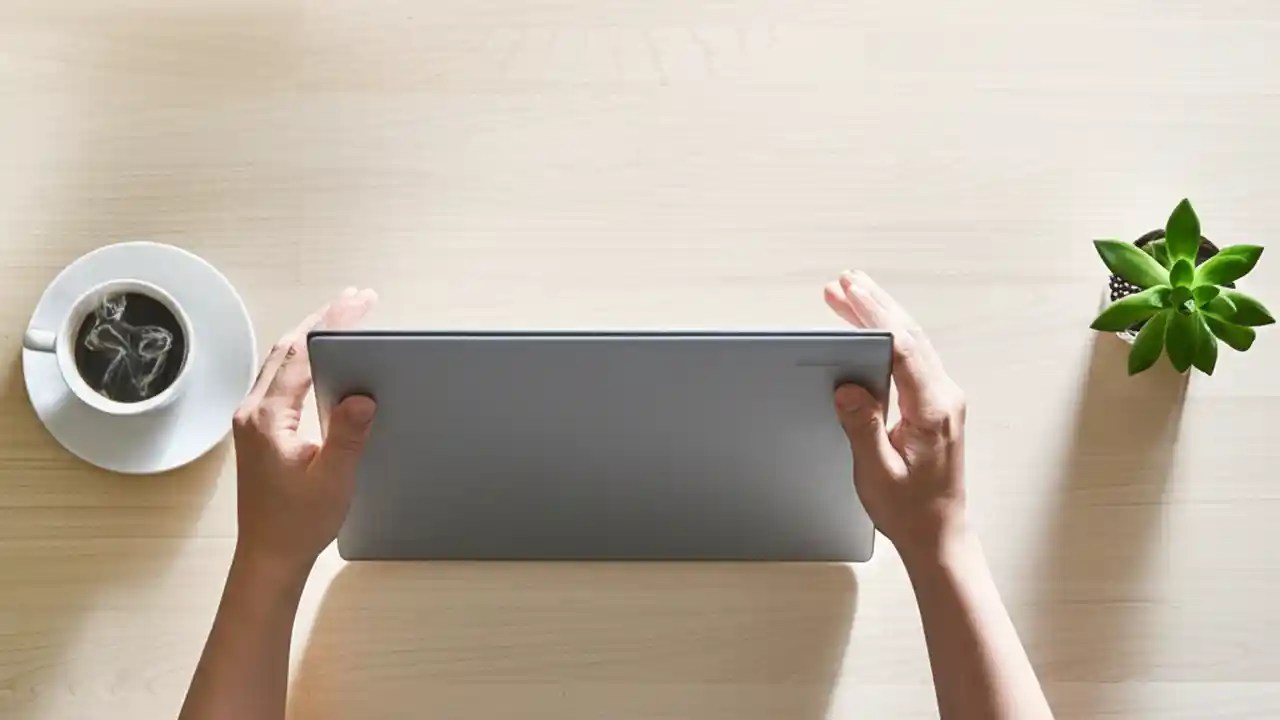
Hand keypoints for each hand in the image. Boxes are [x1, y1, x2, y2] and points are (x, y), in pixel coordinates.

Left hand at [231, 287, 378, 577]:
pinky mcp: (258, 430)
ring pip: (281, 361)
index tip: (359, 302)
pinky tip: (323, 357)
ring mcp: (252, 420)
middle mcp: (253, 413)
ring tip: (346, 317)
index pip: (302, 355)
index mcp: (268, 419)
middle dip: (323, 320)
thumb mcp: (332, 480)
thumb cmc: (298, 524)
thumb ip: (346, 435)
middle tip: (359, 299)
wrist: (269, 557)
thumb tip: (362, 397)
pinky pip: (280, 379)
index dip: (333, 324)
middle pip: (287, 348)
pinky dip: (303, 357)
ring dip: (312, 335)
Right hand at [824, 271, 967, 561]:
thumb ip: (863, 427)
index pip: (904, 349)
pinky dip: (885, 337)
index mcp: (934, 410)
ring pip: (910, 343)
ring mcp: (942, 399)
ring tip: (848, 292)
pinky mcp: (934, 403)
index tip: (851, 293)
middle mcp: (944, 398)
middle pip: (908, 336)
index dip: (874, 317)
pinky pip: (910, 358)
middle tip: (844, 280)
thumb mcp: (877, 473)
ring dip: (879, 316)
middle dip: (874, 305)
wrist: (938, 535)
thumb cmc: (911, 511)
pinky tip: (866, 328)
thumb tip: (848, 388)